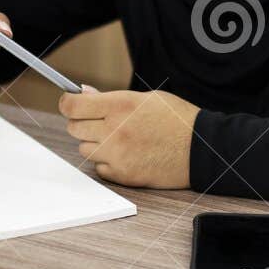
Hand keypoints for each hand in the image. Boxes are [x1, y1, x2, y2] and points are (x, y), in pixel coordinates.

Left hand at [58, 87, 197, 187]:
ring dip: (94, 143)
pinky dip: (107, 162)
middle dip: (82, 123)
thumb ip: (111, 97)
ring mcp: (117, 155)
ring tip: (118, 139)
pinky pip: (99, 168)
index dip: (67, 104)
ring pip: (84, 149)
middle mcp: (115, 130)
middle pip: (73, 128)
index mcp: (121, 105)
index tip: (69, 104)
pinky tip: (126, 154)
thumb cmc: (177, 121)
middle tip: (99, 121)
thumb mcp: (146, 98)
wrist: (201, 150)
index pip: (72, 106)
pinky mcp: (122, 175)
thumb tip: (82, 93)